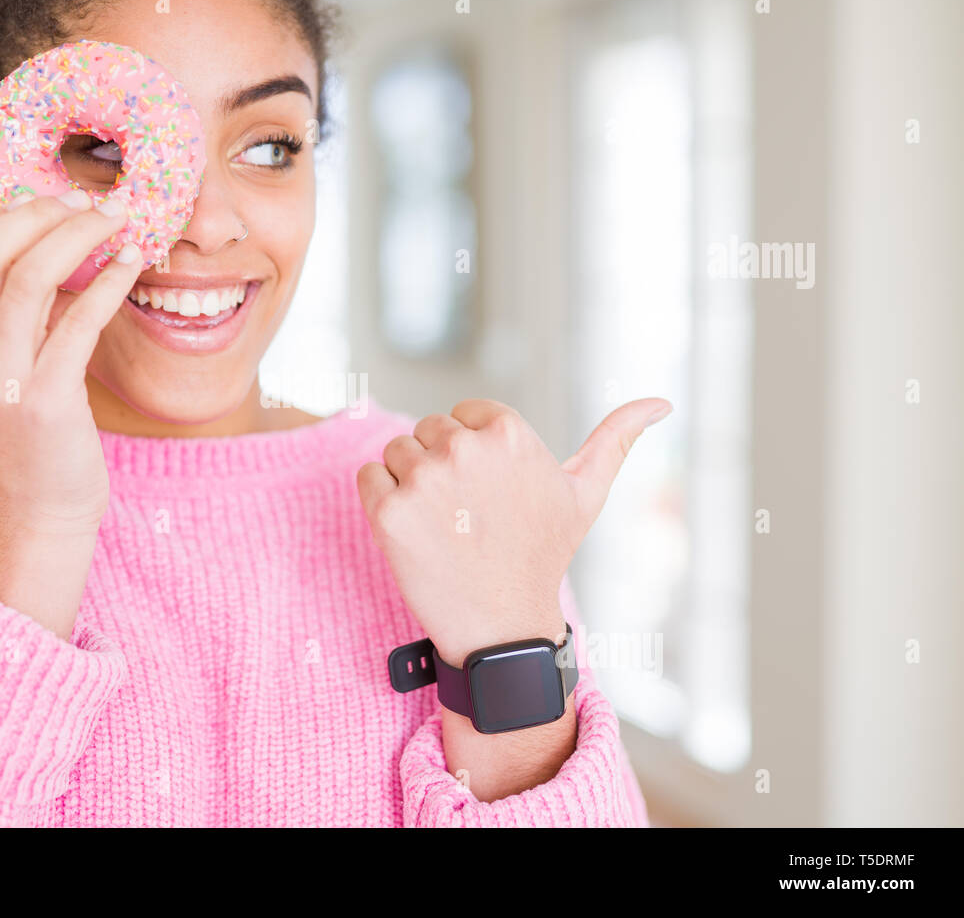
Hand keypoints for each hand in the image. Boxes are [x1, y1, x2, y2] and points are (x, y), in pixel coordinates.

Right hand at [0, 189, 140, 636]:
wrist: (36, 516)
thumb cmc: (28, 438)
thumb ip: (6, 316)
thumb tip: (48, 244)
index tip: (46, 208)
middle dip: (41, 213)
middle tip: (88, 202)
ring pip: (29, 276)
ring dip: (80, 235)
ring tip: (117, 221)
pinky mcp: (44, 402)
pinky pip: (78, 319)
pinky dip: (109, 281)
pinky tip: (132, 264)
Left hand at [356, 397, 671, 665]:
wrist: (502, 627)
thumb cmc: (543, 555)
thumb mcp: (585, 494)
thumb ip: (617, 439)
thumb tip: (662, 402)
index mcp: (507, 430)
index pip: (463, 413)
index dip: (472, 452)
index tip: (489, 493)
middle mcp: (464, 447)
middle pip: (428, 431)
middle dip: (442, 467)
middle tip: (467, 516)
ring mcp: (423, 479)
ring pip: (396, 452)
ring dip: (410, 484)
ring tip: (444, 526)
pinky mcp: (387, 512)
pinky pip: (367, 478)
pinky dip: (380, 501)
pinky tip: (413, 532)